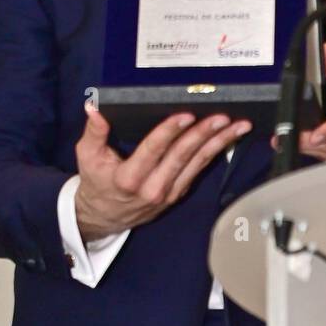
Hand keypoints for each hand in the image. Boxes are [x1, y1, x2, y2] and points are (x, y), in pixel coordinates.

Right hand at [74, 104, 251, 241]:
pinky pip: (199, 170)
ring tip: (238, 126)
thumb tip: (94, 108)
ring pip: (197, 163)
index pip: (153, 150)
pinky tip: (229, 138)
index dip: (170, 132)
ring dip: (219, 143)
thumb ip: (93, 132)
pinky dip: (215, 153)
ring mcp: (169, 192)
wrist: (104, 217)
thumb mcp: (87, 157)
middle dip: (204, 134)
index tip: (186, 116)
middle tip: (222, 117)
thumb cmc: (97, 182)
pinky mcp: (179, 193)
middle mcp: (152, 188)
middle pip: (182, 156)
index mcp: (129, 178)